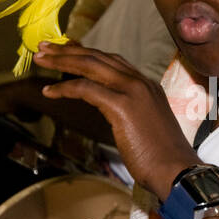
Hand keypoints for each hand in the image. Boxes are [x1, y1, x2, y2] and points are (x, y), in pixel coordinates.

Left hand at [33, 42, 198, 197]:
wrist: (177, 171)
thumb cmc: (162, 159)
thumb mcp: (147, 127)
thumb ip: (131, 113)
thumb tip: (113, 113)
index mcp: (148, 86)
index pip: (112, 61)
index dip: (87, 53)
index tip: (67, 49)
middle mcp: (140, 82)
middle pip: (98, 57)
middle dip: (68, 50)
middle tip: (45, 48)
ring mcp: (133, 91)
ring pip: (90, 66)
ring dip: (62, 61)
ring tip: (41, 60)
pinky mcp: (121, 106)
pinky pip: (86, 89)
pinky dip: (64, 88)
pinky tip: (49, 92)